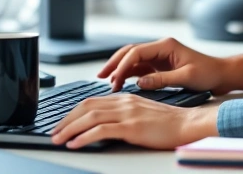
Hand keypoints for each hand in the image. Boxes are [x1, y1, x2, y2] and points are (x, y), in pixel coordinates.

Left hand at [49, 95, 217, 148]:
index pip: (91, 102)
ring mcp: (127, 113)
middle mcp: (123, 102)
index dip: (73, 112)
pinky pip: (101, 130)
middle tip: (54, 132)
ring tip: (58, 139)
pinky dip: (84, 136)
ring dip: (70, 129)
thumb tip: (104, 127)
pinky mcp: (132, 127)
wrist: (188, 124)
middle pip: (86, 107)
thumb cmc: (169, 124)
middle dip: (66, 120)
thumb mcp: (142, 115)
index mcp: (125, 98)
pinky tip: (75, 144)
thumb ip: (124, 116)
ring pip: (90, 117)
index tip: (62, 123)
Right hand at [98, 37, 234, 93]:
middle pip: (130, 52)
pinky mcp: (160, 66)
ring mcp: (159, 57)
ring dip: (120, 69)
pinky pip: (140, 68)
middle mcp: (160, 48)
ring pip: (133, 60)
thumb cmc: (208, 73)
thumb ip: (162, 80)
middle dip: (114, 63)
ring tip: (107, 82)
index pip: (137, 52)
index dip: (123, 65)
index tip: (114, 80)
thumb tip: (139, 83)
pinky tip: (121, 83)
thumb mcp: (186, 77)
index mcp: (166, 46)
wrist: (222, 75)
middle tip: (100, 76)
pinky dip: (129, 75)